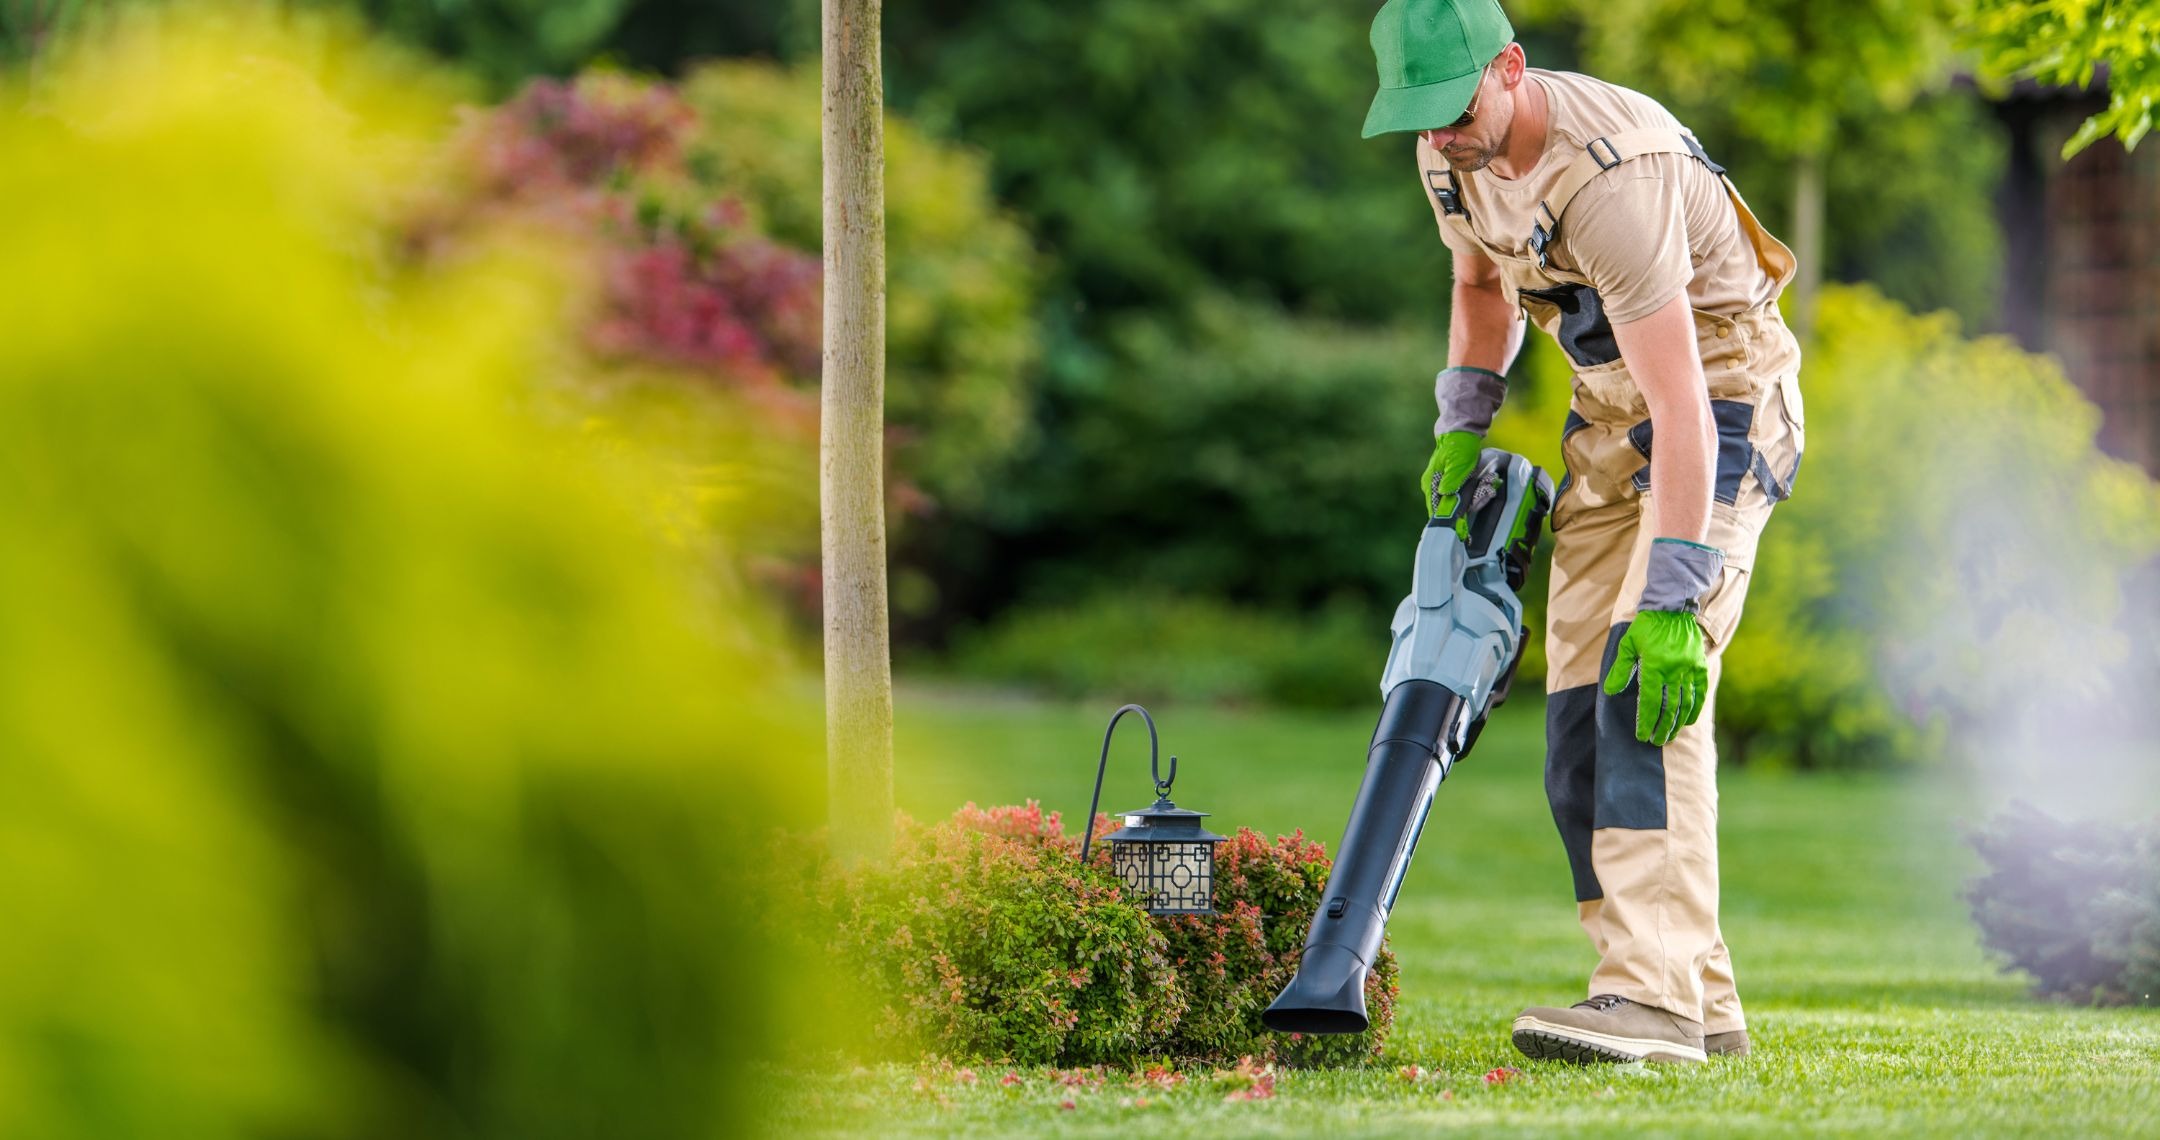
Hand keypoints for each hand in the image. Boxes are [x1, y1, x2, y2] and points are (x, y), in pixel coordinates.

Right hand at [1421, 430, 1483, 520]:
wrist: (1462, 432)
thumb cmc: (1458, 446)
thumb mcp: (1456, 464)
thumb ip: (1450, 481)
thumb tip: (1444, 495)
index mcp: (1430, 484)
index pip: (1436, 510)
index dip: (1452, 514)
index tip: (1470, 511)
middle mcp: (1434, 487)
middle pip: (1452, 506)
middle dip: (1472, 502)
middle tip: (1487, 491)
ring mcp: (1443, 485)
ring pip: (1461, 500)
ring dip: (1478, 495)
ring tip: (1490, 483)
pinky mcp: (1453, 482)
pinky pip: (1465, 493)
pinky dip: (1477, 490)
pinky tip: (1487, 482)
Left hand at [1601, 609, 1708, 745]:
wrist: (1673, 608)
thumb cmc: (1646, 627)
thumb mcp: (1628, 645)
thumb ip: (1620, 669)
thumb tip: (1610, 692)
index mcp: (1654, 667)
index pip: (1649, 703)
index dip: (1646, 722)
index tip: (1642, 735)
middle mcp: (1674, 671)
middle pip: (1669, 708)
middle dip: (1662, 728)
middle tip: (1656, 741)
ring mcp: (1689, 669)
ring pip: (1685, 703)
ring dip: (1677, 723)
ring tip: (1670, 736)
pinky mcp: (1700, 666)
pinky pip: (1700, 692)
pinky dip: (1695, 708)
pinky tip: (1688, 721)